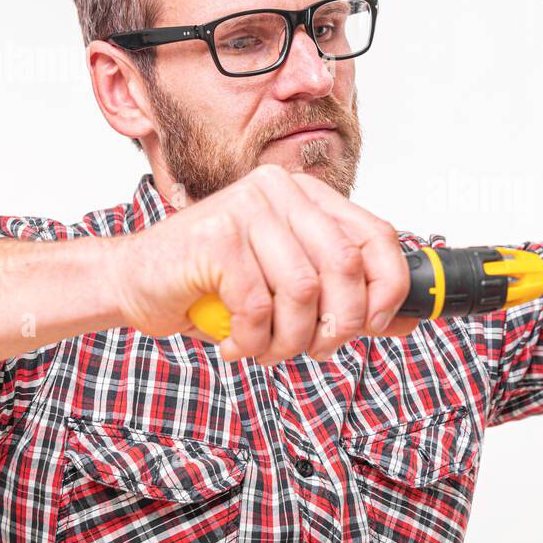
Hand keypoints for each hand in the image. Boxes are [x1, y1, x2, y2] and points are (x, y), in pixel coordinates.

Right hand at [112, 164, 417, 363]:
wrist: (132, 282)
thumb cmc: (211, 286)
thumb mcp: (289, 289)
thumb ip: (345, 296)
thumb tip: (410, 319)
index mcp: (306, 196)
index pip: (375, 235)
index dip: (388, 287)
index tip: (377, 325)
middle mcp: (279, 191)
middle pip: (344, 265)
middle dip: (338, 324)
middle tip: (314, 350)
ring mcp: (246, 208)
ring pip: (304, 291)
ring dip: (291, 340)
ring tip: (267, 350)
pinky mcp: (217, 235)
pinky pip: (259, 305)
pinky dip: (253, 340)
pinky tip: (236, 345)